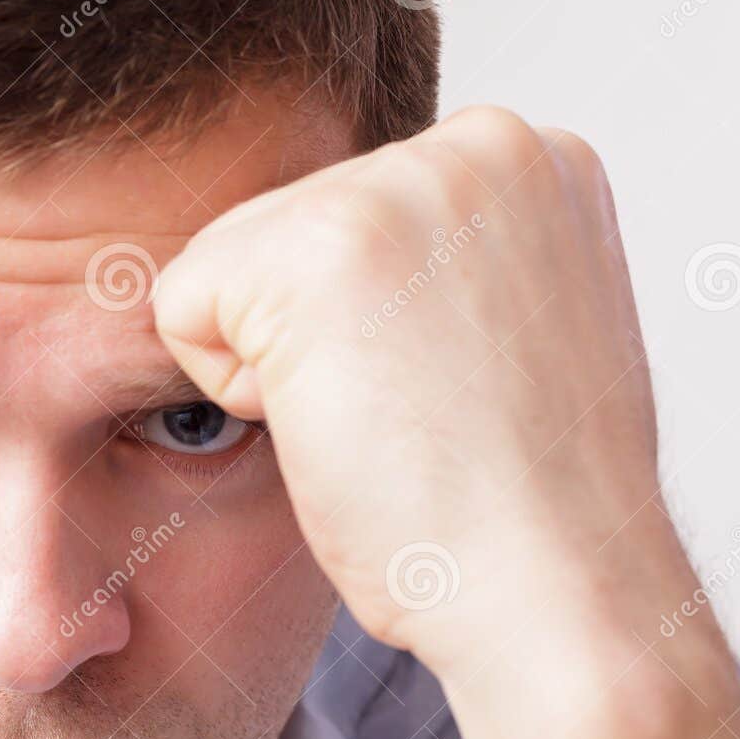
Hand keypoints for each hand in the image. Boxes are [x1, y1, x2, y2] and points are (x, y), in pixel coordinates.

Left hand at [153, 105, 739, 738]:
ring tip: (388, 415)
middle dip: (312, 336)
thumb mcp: (509, 324)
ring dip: (276, 361)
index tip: (451, 388)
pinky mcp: (313, 246)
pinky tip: (338, 421)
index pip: (346, 214)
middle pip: (279, 226)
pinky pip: (182, 305)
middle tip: (416, 413)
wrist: (557, 595)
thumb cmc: (524, 500)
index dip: (363, 327)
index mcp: (528, 160)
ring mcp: (397, 184)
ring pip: (229, 263)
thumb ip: (438, 260)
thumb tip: (346, 266)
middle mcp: (478, 143)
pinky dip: (229, 386)